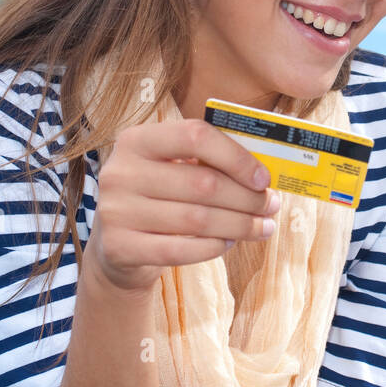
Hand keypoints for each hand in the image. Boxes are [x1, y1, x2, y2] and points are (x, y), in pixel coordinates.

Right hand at [84, 117, 281, 293]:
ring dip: (240, 225)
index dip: (236, 157)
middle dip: (248, 198)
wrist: (113, 246)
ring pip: (198, 220)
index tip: (263, 178)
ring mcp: (116, 211)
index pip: (195, 136)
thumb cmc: (158, 198)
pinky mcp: (120, 248)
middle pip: (203, 183)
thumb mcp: (171, 168)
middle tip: (271, 206)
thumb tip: (264, 174)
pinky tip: (231, 242)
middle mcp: (121, 172)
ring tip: (263, 227)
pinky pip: (181, 250)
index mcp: (137, 140)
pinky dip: (214, 247)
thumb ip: (208, 162)